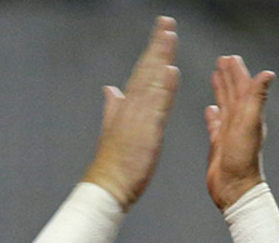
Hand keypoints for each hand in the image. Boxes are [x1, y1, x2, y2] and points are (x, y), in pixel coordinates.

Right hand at [83, 16, 179, 209]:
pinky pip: (157, 106)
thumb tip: (111, 90)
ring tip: (170, 36)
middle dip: (158, 45)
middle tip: (167, 22)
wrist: (108, 185)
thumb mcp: (113, 129)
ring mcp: (138, 117)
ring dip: (161, 57)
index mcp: (126, 106)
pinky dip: (164, 87)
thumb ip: (113, 106)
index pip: (141, 72)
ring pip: (152, 82)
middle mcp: (131, 106)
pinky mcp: (146, 130)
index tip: (162, 32)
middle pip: (146, 69)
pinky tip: (171, 71)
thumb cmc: (114, 163)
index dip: (152, 51)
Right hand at [205, 54, 274, 210]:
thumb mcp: (250, 123)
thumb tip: (268, 73)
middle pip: (234, 93)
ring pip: (225, 106)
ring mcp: (229, 133)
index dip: (237, 71)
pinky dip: (213, 115)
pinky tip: (210, 109)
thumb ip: (257, 97)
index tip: (230, 57)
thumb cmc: (242, 159)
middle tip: (222, 60)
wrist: (234, 188)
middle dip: (229, 76)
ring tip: (215, 77)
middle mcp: (240, 122)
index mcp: (249, 114)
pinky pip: (215, 125)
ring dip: (221, 91)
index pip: (243, 86)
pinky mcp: (219, 145)